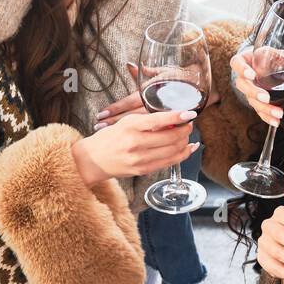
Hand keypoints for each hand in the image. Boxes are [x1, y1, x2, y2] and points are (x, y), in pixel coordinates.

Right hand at [72, 108, 198, 185]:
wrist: (93, 160)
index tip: (190, 113)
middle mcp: (135, 143)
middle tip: (189, 124)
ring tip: (187, 135)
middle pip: (170, 137)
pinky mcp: (143, 170)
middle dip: (185, 130)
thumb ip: (147, 120)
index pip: (158, 120)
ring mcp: (140, 159)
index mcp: (130, 126)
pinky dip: (182, 155)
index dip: (177, 117)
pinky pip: (169, 162)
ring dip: (185, 142)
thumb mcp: (125, 122)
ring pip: (173, 150)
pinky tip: (188, 149)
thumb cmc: (109, 138)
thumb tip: (172, 118)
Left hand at [95, 62, 218, 127]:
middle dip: (114, 123)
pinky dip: (139, 136)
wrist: (204, 89)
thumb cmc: (183, 78)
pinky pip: (154, 135)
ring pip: (138, 128)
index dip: (116, 109)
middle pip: (131, 117)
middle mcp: (156, 107)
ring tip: (107, 134)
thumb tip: (129, 65)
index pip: (130, 102)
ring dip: (123, 130)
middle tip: (98, 128)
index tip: (101, 115)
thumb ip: (146, 72)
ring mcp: (162, 118)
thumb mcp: (164, 73)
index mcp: (153, 92)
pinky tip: (130, 141)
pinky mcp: (170, 125)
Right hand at [230, 46, 283, 127]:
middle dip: (253, 92)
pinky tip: (275, 122)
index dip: (242, 69)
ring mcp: (249, 89)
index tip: (252, 74)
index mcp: (249, 59)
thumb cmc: (277, 57)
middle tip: (266, 97)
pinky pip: (257, 110)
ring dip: (262, 108)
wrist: (267, 64)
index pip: (237, 63)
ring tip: (277, 114)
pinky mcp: (255, 101)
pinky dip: (266, 117)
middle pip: (242, 85)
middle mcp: (246, 76)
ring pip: (250, 100)